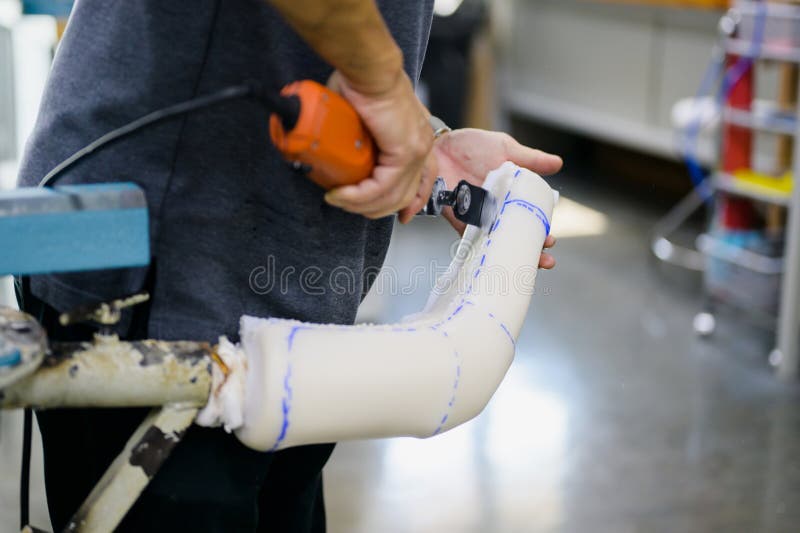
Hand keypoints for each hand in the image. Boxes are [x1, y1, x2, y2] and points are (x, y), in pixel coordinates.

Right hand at [323, 70, 434, 218]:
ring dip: (361, 204)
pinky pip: (382, 188)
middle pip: (405, 194)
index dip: (413, 201)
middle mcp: (422, 144)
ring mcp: (417, 149)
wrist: (369, 68)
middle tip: (350, 205)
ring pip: (392, 196)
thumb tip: (334, 146)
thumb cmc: (363, 80)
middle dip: (376, 208)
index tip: (402, 216)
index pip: (424, 178)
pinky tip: (342, 194)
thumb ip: (356, 136)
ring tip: (339, 198)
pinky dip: (359, 196)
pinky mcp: (405, 152)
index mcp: (416, 136)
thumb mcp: (362, 116)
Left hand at [429, 128, 562, 268]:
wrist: (440, 148)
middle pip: (518, 238)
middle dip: (532, 252)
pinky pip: (474, 244)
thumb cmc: (470, 147)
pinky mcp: (462, 223)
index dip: (541, 232)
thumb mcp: (505, 149)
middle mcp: (498, 211)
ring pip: (499, 245)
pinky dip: (485, 254)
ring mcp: (481, 219)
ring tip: (525, 263)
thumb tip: (558, 164)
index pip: (531, 219)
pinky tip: (495, 261)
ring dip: (512, 257)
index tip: (550, 239)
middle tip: (545, 259)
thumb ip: (530, 159)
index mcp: (512, 196)